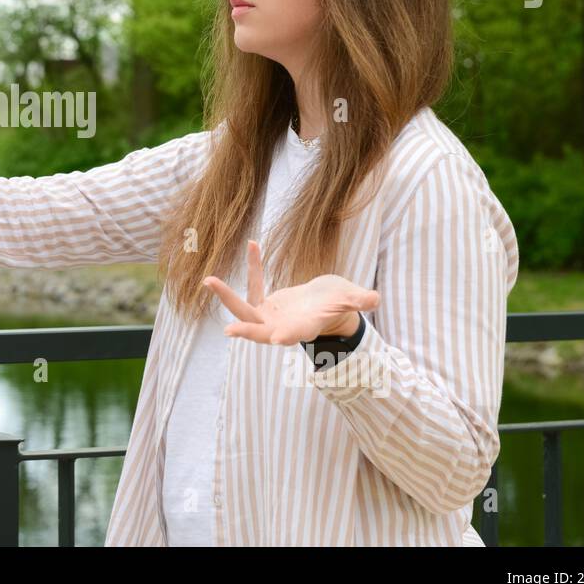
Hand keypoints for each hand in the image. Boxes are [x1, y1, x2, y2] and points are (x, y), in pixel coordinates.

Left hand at [202, 240, 378, 345]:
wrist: (328, 305)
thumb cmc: (341, 304)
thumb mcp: (350, 300)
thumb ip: (359, 300)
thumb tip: (375, 299)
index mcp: (303, 328)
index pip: (294, 335)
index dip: (286, 336)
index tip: (276, 339)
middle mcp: (281, 328)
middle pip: (261, 331)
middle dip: (246, 331)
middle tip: (229, 332)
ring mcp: (269, 317)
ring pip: (244, 310)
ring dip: (227, 296)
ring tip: (208, 280)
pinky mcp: (264, 304)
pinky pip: (255, 284)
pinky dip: (254, 267)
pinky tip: (253, 244)